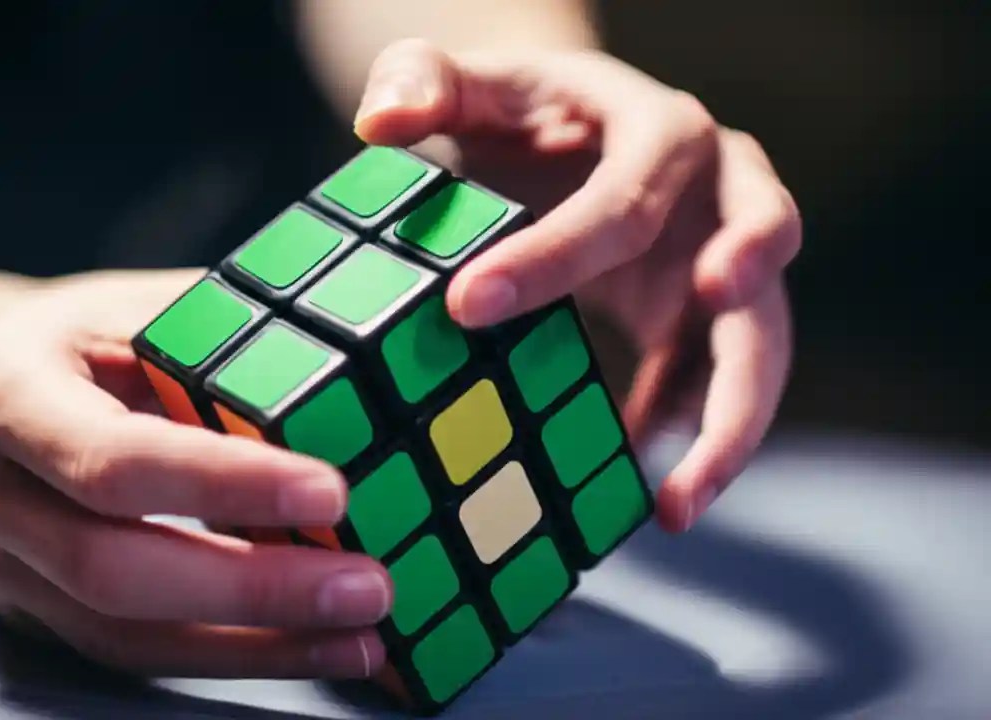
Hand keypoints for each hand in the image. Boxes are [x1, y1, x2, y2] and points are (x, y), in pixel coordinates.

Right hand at [0, 271, 389, 677]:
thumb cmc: (85, 337)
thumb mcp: (140, 305)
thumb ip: (227, 336)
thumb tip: (361, 367)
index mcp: (3, 391)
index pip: (114, 458)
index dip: (223, 485)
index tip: (329, 493)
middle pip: (112, 568)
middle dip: (252, 588)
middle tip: (365, 587)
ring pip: (124, 635)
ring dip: (255, 644)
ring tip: (358, 635)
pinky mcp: (35, 613)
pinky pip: (135, 655)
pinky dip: (232, 655)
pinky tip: (310, 646)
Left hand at [355, 41, 800, 531]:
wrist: (561, 129)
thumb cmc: (515, 106)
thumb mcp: (466, 78)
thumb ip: (421, 79)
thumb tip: (378, 122)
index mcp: (657, 129)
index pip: (622, 197)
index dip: (553, 255)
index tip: (468, 307)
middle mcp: (718, 188)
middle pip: (756, 256)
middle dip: (730, 335)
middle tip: (681, 420)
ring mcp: (723, 254)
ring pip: (763, 340)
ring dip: (729, 426)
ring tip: (675, 507)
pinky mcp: (705, 312)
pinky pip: (709, 382)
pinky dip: (681, 437)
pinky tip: (635, 491)